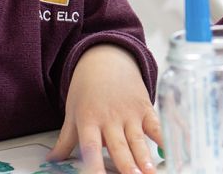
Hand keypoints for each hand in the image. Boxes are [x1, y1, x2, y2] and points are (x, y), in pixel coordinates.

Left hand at [48, 44, 161, 173]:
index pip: (91, 147)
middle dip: (127, 165)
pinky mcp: (145, 108)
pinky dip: (164, 138)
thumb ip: (65, 140)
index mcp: (88, 120)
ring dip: (145, 158)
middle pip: (119, 146)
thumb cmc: (87, 89)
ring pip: (138, 140)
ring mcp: (129, 113)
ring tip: (151, 172)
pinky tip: (170, 151)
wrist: (106, 60)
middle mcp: (110, 118)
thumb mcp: (72, 112)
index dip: (93, 164)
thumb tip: (51, 160)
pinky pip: (156, 126)